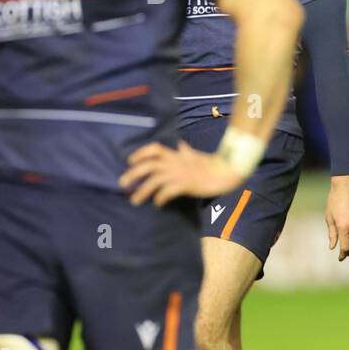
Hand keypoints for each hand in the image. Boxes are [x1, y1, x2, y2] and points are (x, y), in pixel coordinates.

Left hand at [119, 141, 242, 206]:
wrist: (226, 172)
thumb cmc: (212, 165)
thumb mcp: (196, 155)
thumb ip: (186, 151)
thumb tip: (180, 144)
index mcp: (176, 155)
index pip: (154, 150)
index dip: (140, 153)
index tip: (130, 160)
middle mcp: (175, 163)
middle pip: (149, 166)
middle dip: (133, 174)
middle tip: (122, 184)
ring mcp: (180, 174)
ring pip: (155, 180)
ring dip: (142, 191)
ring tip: (134, 201)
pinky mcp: (187, 185)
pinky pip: (168, 192)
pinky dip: (160, 198)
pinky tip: (157, 204)